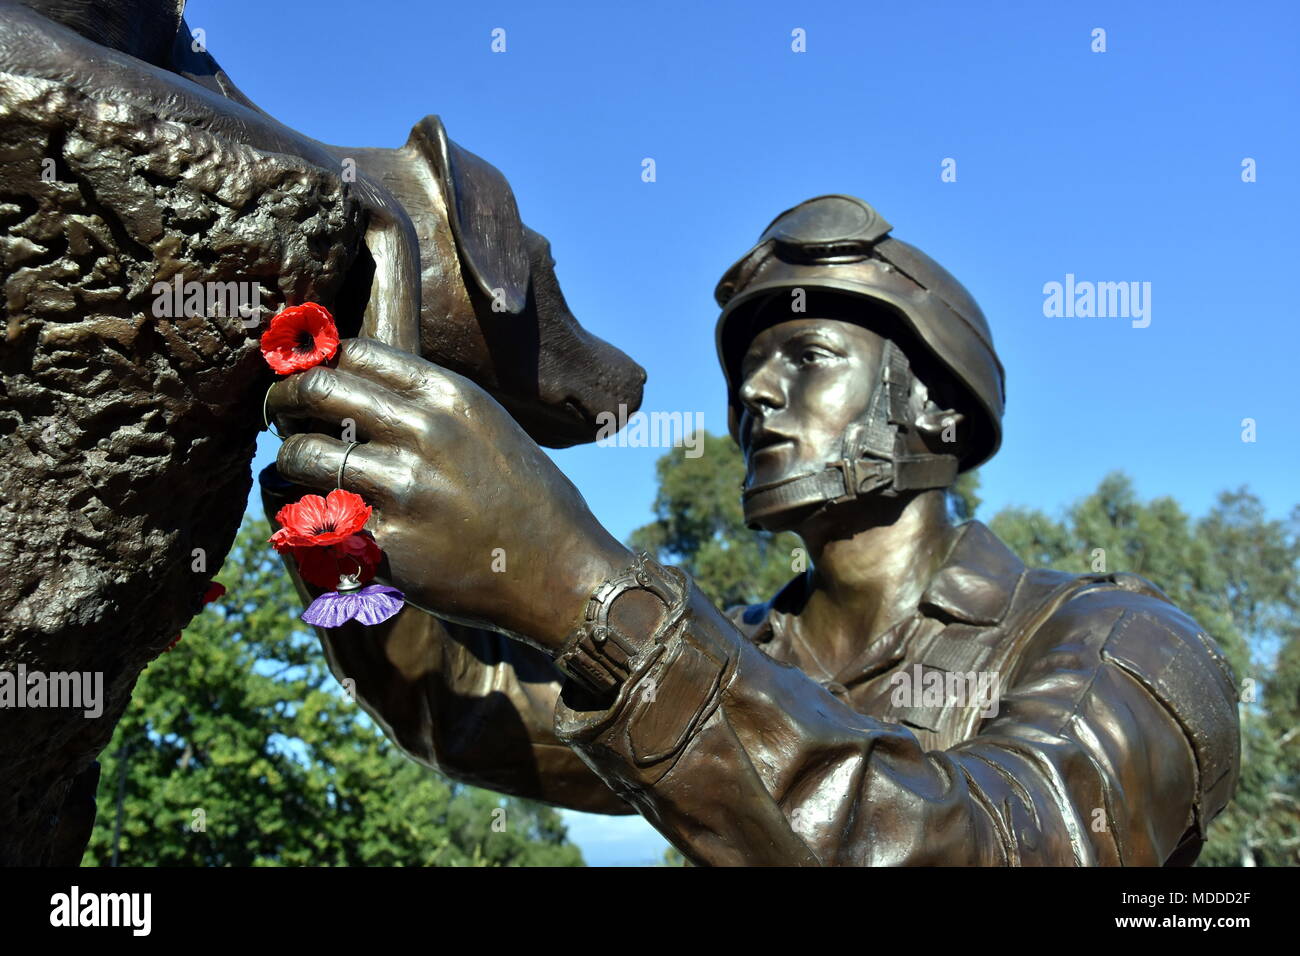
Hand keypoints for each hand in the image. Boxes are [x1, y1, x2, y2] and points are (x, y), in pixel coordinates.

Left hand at [266, 338, 631, 651]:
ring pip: (301, 456)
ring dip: (292, 462)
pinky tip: (322, 522)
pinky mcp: (387, 548)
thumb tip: (354, 384)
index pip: (353, 353)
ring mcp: (403, 492)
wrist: (562, 575)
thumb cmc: (528, 500)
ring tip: (302, 473)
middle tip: (278, 416)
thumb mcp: (488, 428)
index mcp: (451, 396)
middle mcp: (424, 434)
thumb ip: (427, 405)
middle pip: (317, 391)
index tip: (306, 378)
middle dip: (284, 402)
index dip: (319, 363)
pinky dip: (308, 519)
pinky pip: (314, 520)